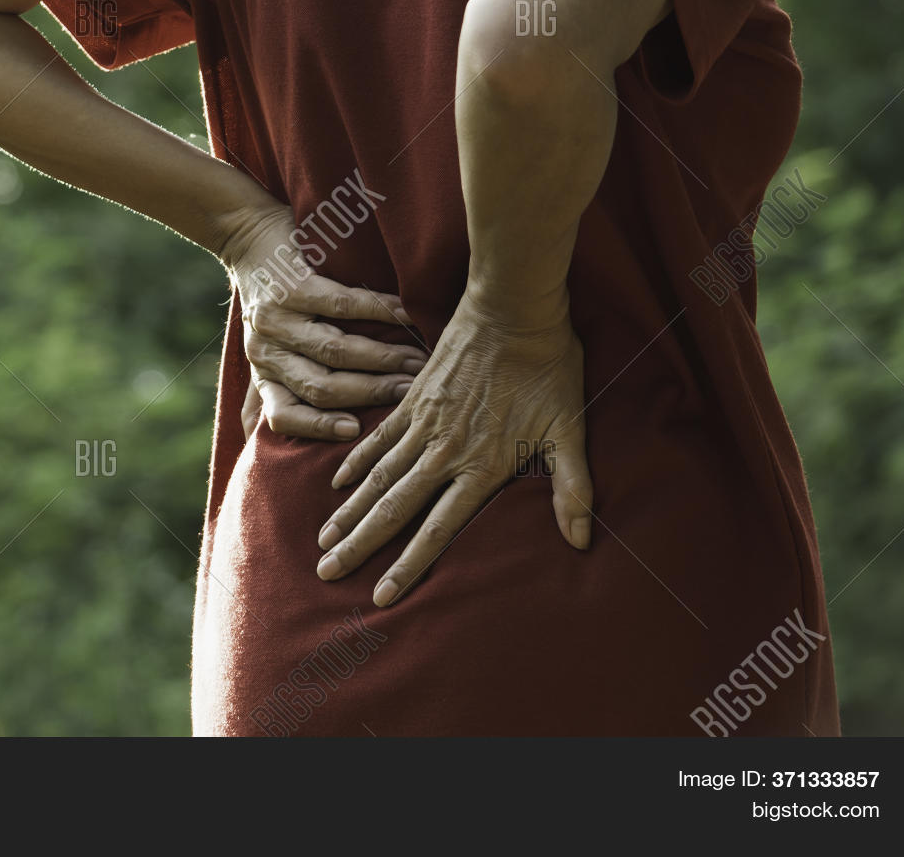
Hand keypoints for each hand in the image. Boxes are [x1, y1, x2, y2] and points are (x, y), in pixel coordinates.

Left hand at [218, 205, 425, 441]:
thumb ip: (292, 380)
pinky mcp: (292, 286)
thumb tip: (331, 427)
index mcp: (264, 373)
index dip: (317, 427)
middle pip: (320, 387)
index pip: (282, 414)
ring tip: (416, 360)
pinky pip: (342, 306)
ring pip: (334, 351)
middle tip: (411, 392)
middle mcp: (266, 352)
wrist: (248, 237)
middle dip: (371, 393)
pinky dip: (379, 312)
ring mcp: (277, 320)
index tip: (354, 432)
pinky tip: (405, 316)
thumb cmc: (274, 298)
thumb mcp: (273, 344)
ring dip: (382, 358)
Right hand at [316, 288, 593, 604]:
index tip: (381, 596)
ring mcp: (423, 425)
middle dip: (359, 546)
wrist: (514, 306)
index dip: (408, 565)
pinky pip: (377, 439)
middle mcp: (444, 452)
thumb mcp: (569, 430)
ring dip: (349, 511)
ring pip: (377, 478)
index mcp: (480, 467)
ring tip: (323, 539)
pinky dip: (355, 463)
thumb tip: (581, 541)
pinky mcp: (413, 400)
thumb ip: (571, 488)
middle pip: (393, 509)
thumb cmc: (549, 369)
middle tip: (327, 573)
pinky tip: (337, 484)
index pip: (437, 530)